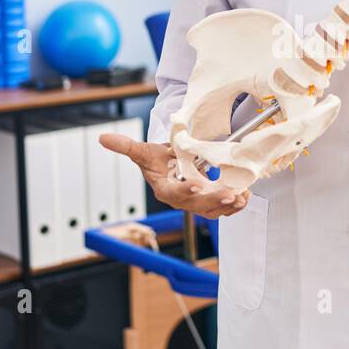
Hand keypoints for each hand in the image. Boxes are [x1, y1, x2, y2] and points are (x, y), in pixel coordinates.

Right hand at [98, 132, 250, 219]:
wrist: (169, 166)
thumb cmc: (156, 160)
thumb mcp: (142, 151)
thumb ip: (125, 146)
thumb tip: (102, 138)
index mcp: (164, 189)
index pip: (173, 194)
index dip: (183, 192)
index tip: (195, 186)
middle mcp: (181, 200)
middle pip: (197, 206)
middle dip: (214, 201)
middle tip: (229, 195)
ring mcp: (197, 203)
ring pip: (213, 210)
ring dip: (228, 205)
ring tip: (241, 197)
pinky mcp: (210, 202)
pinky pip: (223, 208)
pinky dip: (236, 204)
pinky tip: (246, 196)